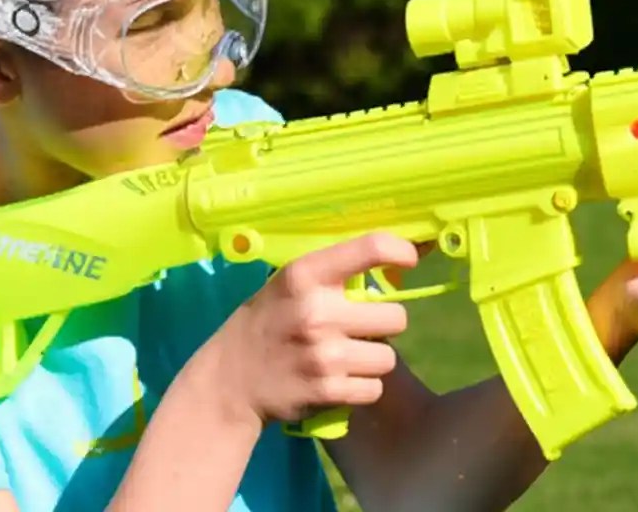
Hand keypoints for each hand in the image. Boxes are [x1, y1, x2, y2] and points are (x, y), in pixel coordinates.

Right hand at [214, 233, 418, 425]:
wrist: (229, 381)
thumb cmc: (266, 324)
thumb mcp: (287, 286)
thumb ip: (331, 277)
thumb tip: (392, 268)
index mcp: (305, 275)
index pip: (370, 247)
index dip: (400, 250)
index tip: (408, 259)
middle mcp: (317, 311)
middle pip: (396, 317)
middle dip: (383, 325)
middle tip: (360, 329)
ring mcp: (324, 354)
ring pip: (388, 357)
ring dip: (372, 360)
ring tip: (347, 359)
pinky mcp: (328, 391)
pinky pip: (374, 388)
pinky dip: (361, 388)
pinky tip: (339, 381)